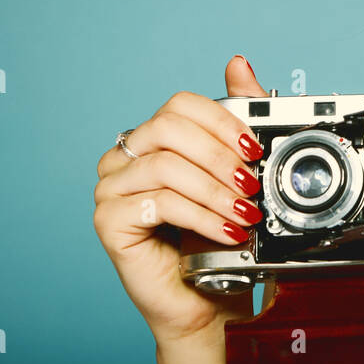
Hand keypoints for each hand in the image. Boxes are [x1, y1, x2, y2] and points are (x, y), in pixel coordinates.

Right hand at [93, 54, 269, 348]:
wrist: (209, 299)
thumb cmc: (218, 237)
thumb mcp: (237, 174)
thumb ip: (238, 121)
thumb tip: (238, 63)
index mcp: (150, 139)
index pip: (179, 105)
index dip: (222, 122)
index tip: (255, 149)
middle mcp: (124, 158)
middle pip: (169, 129)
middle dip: (221, 157)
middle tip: (251, 185)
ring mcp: (110, 188)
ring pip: (167, 167)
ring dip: (217, 192)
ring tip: (245, 215)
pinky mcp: (109, 221)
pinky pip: (158, 202)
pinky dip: (202, 216)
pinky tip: (228, 232)